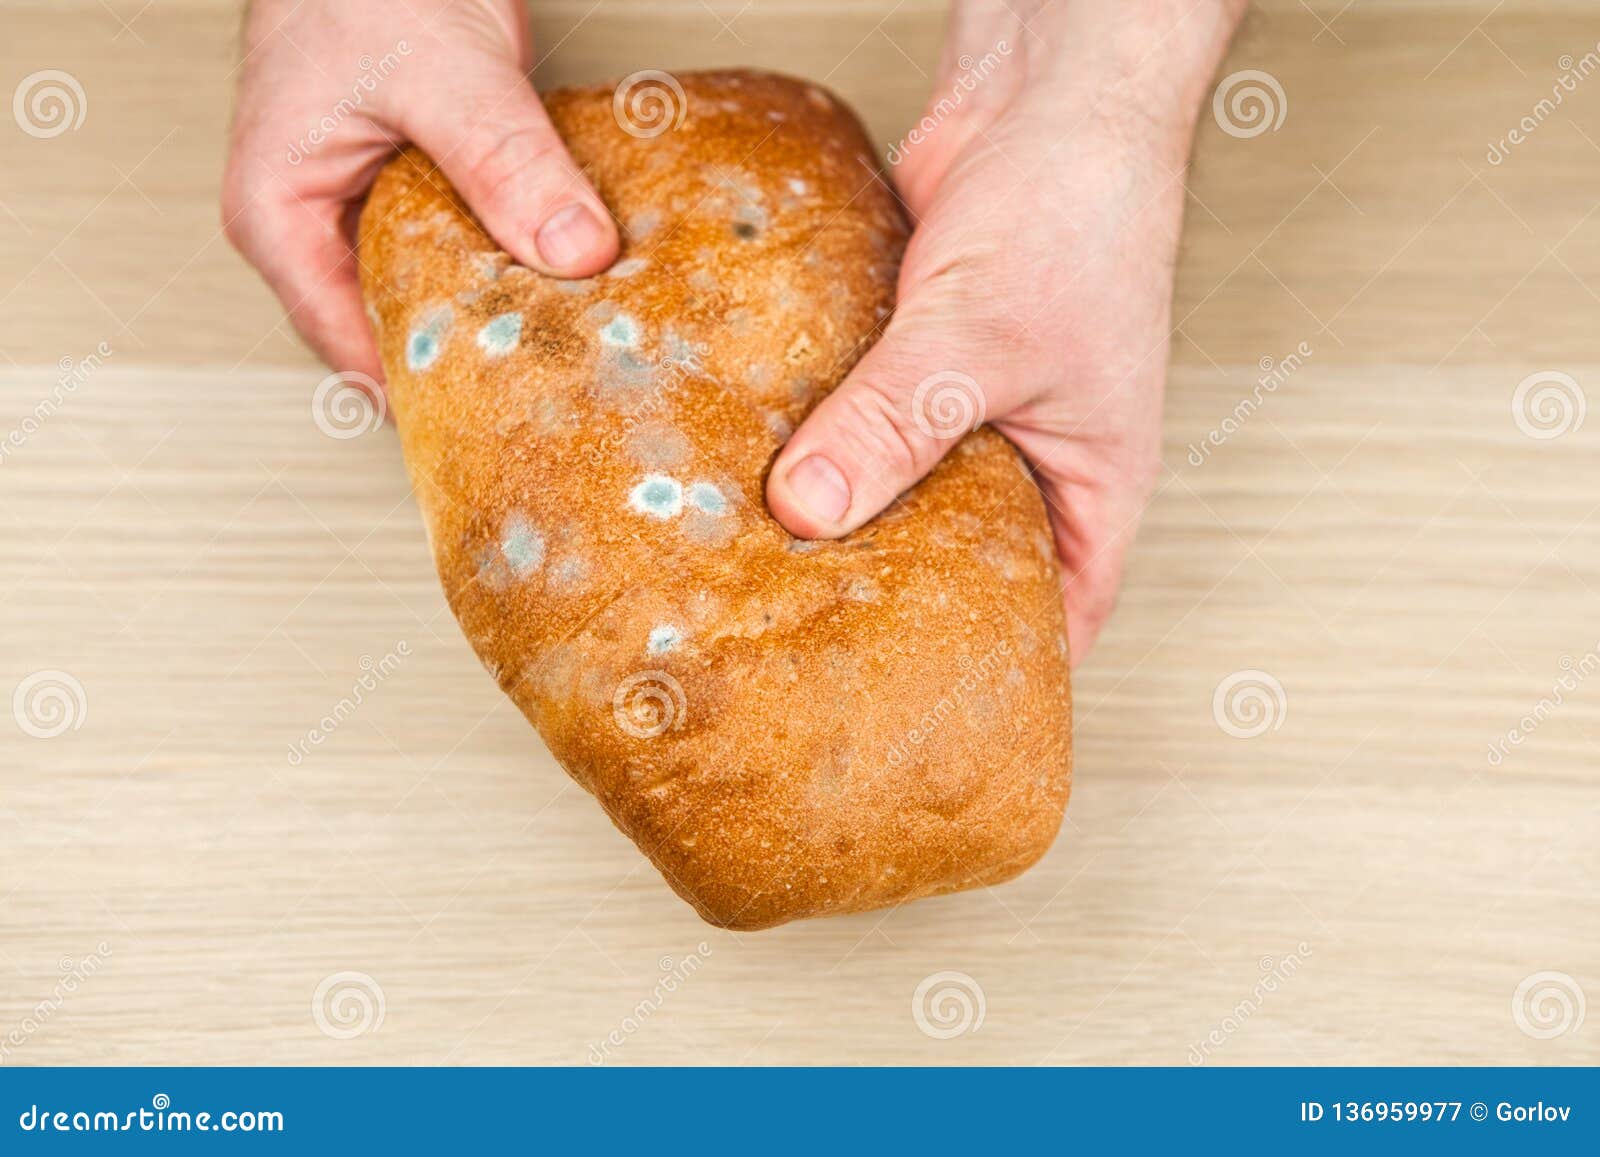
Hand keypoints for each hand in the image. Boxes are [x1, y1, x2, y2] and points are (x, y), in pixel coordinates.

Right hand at [223, 0, 619, 381]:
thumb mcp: (444, 73)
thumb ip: (506, 161)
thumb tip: (575, 253)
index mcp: (278, 218)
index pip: (350, 347)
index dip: (428, 387)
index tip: (506, 420)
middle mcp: (315, 229)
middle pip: (395, 331)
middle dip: (471, 359)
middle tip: (555, 392)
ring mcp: (366, 214)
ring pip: (435, 295)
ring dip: (497, 313)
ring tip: (569, 350)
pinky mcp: (416, 194)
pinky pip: (463, 252)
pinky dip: (510, 266)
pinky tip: (565, 287)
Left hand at [766, 0, 1244, 663]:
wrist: (1043, 95)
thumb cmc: (1081, 212)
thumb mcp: (985, 339)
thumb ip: (895, 425)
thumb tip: (809, 509)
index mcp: (1091, 491)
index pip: (1052, 624)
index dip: (991, 681)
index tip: (909, 724)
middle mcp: (1028, 465)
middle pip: (957, 569)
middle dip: (889, 608)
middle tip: (802, 660)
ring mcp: (962, 416)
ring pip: (896, 496)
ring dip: (836, 520)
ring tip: (753, 579)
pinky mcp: (904, 368)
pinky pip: (855, 426)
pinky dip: (812, 445)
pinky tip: (745, 476)